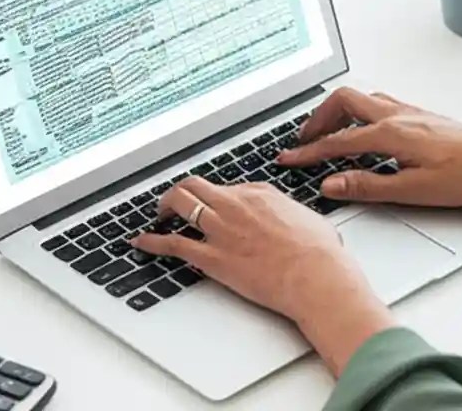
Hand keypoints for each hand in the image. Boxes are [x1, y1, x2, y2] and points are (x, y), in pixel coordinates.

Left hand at [130, 178, 394, 374]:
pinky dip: (152, 241)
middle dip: (181, 190)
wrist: (316, 276)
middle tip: (174, 201)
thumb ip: (290, 215)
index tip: (212, 205)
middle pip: (196, 185)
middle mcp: (236, 205)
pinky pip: (172, 243)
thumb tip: (292, 221)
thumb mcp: (308, 219)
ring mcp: (221, 229)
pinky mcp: (212, 257)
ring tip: (158, 214)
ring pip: (180, 203)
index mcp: (260, 193)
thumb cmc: (320, 253)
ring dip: (164, 207)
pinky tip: (142, 241)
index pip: (226, 187)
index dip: (216, 197)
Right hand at [278, 87, 461, 206]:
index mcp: (391, 133)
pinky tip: (365, 131)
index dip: (309, 151)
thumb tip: (333, 183)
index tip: (289, 158)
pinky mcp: (421, 116)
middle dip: (318, 119)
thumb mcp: (413, 190)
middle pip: (344, 102)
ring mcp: (411, 112)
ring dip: (339, 112)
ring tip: (328, 133)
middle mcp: (398, 115)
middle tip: (304, 140)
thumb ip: (368, 185)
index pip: (337, 141)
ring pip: (362, 99)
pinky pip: (379, 104)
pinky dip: (360, 113)